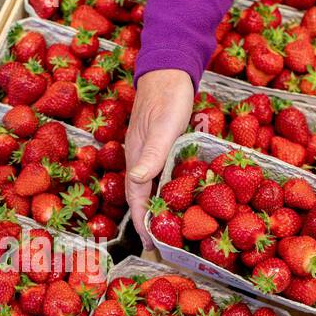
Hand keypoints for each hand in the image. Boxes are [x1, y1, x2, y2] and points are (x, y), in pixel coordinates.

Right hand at [125, 68, 193, 247]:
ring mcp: (149, 153)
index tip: (151, 244)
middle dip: (150, 222)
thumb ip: (152, 153)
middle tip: (161, 247)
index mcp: (138, 156)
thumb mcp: (163, 124)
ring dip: (158, 209)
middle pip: (142, 197)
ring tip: (169, 230)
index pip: (137, 197)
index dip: (144, 221)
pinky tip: (178, 199)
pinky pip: (162, 176)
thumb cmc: (169, 95)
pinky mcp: (160, 147)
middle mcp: (140, 158)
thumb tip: (137, 181)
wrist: (169, 68)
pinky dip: (168, 192)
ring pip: (151, 188)